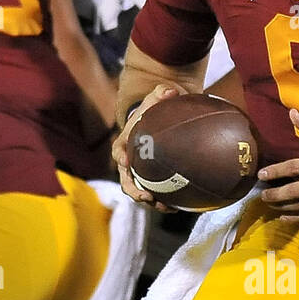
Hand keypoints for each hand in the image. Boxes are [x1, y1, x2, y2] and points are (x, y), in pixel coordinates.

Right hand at [113, 84, 183, 205]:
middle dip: (134, 191)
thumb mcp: (157, 97)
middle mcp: (130, 162)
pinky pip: (158, 195)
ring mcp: (141, 174)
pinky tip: (180, 207)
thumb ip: (162, 93)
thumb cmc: (156, 109)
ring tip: (166, 208)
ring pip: (141, 193)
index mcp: (126, 143)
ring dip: (152, 203)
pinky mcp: (154, 181)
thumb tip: (170, 91)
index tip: (123, 161)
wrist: (162, 120)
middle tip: (145, 197)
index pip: (118, 150)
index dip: (119, 157)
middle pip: (126, 180)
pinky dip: (166, 202)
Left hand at [258, 109, 298, 218]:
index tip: (261, 175)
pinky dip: (298, 217)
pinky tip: (285, 218)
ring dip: (284, 207)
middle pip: (294, 192)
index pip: (292, 169)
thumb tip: (291, 113)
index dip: (275, 172)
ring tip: (270, 206)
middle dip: (276, 195)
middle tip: (262, 195)